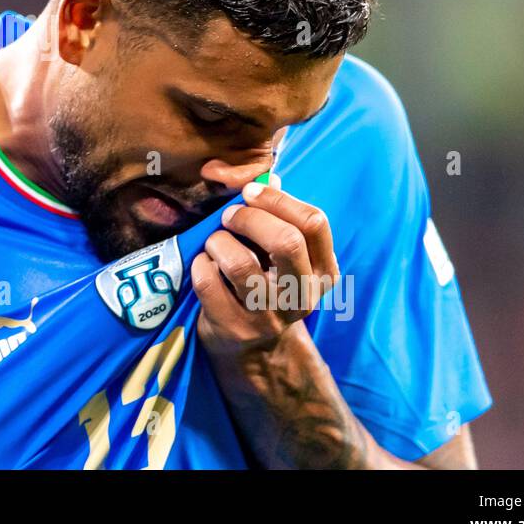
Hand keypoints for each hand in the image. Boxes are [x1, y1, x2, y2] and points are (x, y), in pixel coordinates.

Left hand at [192, 173, 339, 355]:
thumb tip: (267, 174)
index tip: (251, 192)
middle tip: (229, 216)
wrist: (254, 350)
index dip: (278, 200)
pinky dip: (200, 264)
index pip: (314, 223)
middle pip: (285, 241)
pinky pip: (208, 282)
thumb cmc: (267, 284)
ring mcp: (269, 316)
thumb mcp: (282, 255)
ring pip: (241, 263)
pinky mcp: (234, 328)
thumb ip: (278, 214)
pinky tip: (203, 264)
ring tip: (215, 243)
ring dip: (219, 241)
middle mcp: (303, 295)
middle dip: (249, 218)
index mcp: (323, 271)